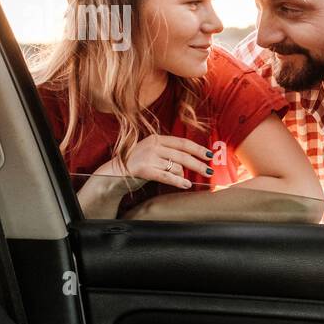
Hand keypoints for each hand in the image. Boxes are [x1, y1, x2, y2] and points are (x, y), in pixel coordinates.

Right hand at [96, 133, 212, 191]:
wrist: (114, 174)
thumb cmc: (138, 165)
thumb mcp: (153, 153)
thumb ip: (170, 154)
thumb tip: (193, 160)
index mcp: (157, 139)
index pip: (183, 143)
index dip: (198, 149)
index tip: (210, 155)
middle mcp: (153, 145)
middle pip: (183, 155)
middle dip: (198, 164)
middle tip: (210, 171)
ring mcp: (148, 156)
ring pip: (176, 167)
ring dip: (183, 176)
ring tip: (187, 181)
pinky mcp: (144, 169)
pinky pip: (167, 176)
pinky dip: (178, 181)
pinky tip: (186, 184)